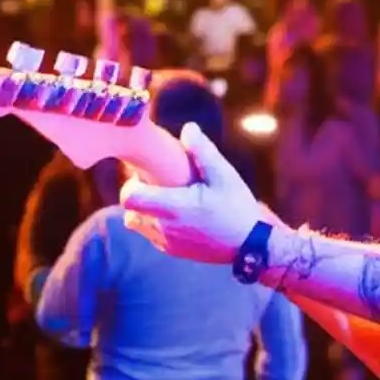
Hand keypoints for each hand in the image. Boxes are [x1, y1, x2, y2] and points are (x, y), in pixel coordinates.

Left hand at [120, 123, 264, 263]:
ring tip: (167, 198)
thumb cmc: (236, 207)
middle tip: (157, 185)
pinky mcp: (172, 251)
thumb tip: (188, 128)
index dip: (131, 184)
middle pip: (130, 211)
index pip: (130, 198)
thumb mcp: (224, 175)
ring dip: (146, 210)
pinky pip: (152, 235)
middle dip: (138, 196)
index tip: (147, 175)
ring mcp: (167, 242)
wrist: (249, 245)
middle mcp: (164, 228)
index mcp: (173, 207)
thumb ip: (203, 151)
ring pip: (138, 224)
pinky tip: (178, 214)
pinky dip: (156, 223)